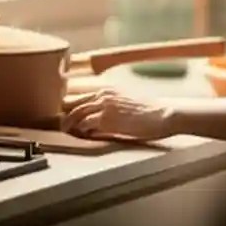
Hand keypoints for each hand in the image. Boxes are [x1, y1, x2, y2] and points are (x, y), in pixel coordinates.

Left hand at [61, 88, 176, 141]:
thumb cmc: (150, 112)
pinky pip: (85, 125)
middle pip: (73, 103)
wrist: (163, 114)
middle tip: (62, 126)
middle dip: (66, 116)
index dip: (72, 107)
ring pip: (76, 114)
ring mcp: (104, 105)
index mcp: (108, 89)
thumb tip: (101, 119)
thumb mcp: (128, 101)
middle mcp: (103, 94)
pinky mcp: (107, 119)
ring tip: (67, 133)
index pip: (81, 96)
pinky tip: (81, 136)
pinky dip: (80, 131)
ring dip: (70, 125)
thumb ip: (113, 105)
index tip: (67, 116)